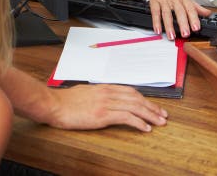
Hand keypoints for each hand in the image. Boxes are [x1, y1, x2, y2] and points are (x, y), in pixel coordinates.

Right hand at [44, 83, 167, 131]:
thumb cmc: (65, 101)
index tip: (153, 106)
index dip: (144, 99)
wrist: (54, 104)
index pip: (130, 91)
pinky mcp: (102, 114)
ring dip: (150, 115)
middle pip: (136, 98)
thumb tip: (105, 100)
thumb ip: (98, 95)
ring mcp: (105, 103)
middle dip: (152, 107)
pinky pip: (126, 117)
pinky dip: (138, 122)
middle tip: (163, 115)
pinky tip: (145, 128)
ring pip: (134, 107)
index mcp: (104, 88)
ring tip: (159, 122)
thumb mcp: (85, 93)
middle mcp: (107, 93)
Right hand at [144, 0, 210, 38]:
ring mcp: (164, 0)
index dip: (194, 18)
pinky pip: (155, 12)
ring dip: (169, 26)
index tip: (196, 28)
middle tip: (185, 34)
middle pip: (179, 11)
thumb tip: (208, 13)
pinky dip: (156, 22)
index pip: (190, 8)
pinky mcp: (154, 1)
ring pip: (166, 13)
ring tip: (171, 36)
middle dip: (182, 23)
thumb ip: (196, 7)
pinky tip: (158, 30)